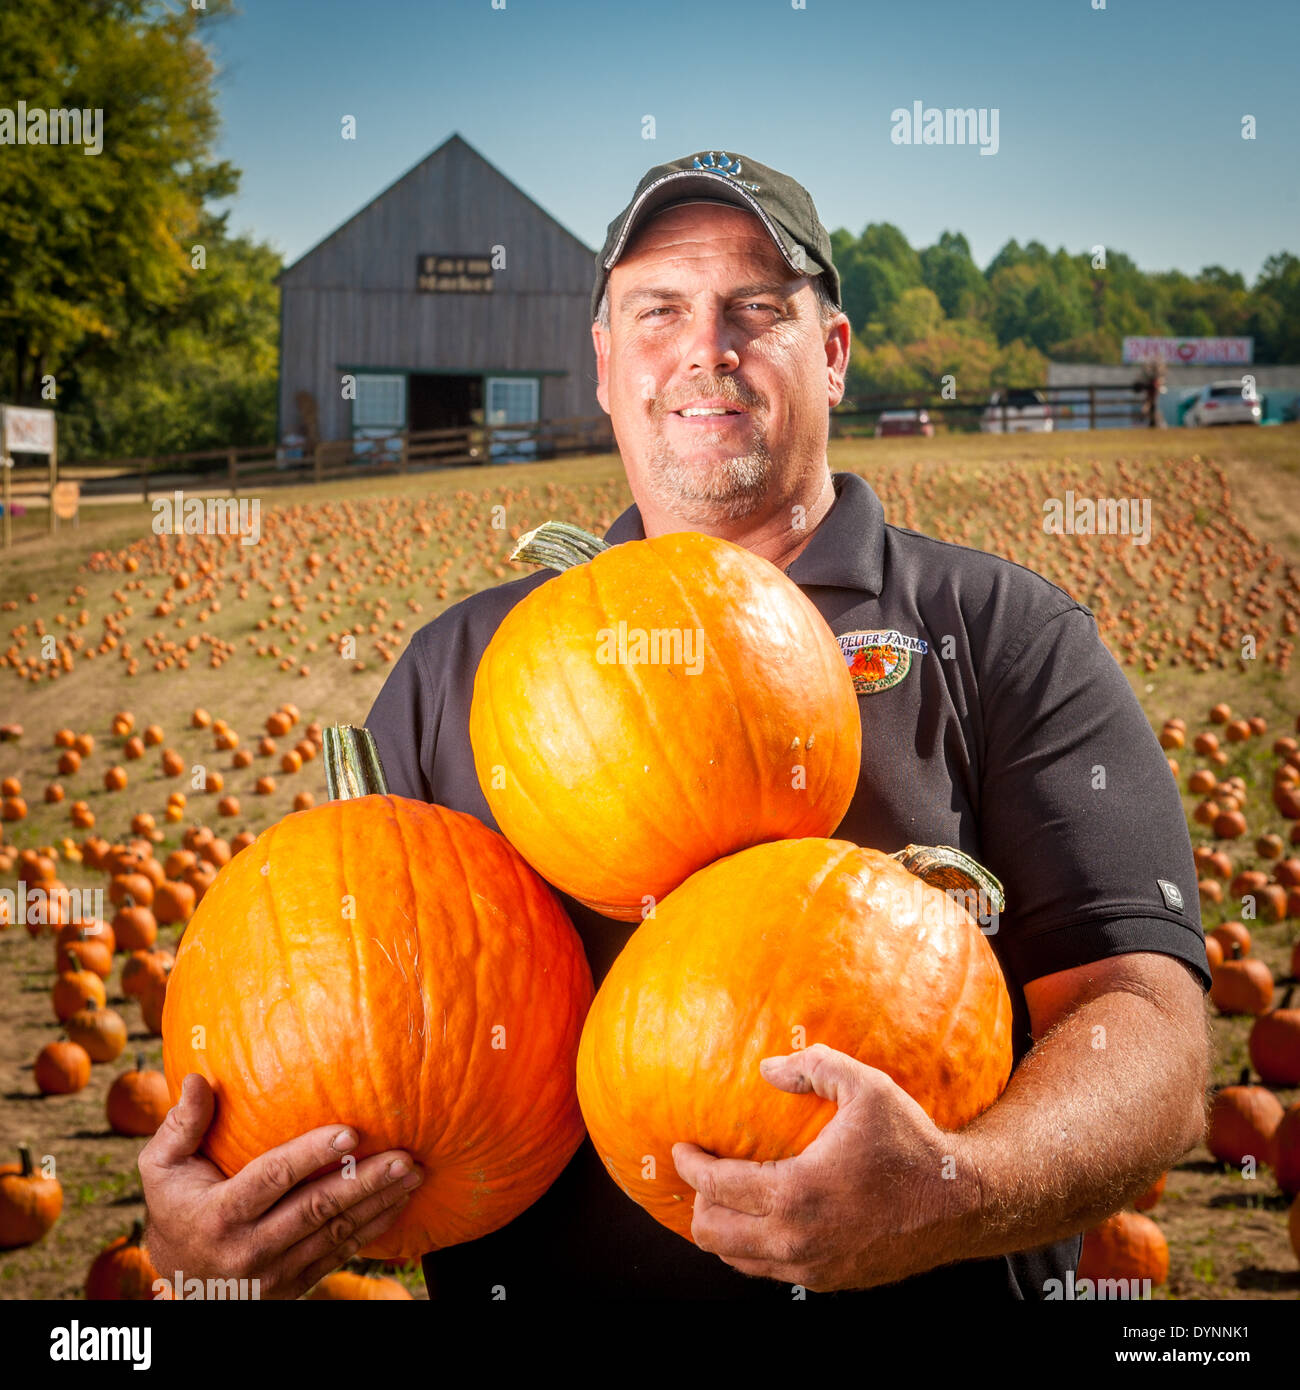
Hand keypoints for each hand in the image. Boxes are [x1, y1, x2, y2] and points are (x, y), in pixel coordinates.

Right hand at [138, 1073, 422, 1299]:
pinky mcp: (294, 1284)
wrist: (180, 1288)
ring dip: (380, 1203)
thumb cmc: (174, 1210)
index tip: (349, 1131)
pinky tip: (399, 1202)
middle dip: (365, 1181)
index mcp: (220, 1213)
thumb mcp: (160, 1170)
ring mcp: (275, 1271)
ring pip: (335, 1233)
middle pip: (316, 1209)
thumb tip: (195, 1077)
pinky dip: (373, 1229)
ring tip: (414, 1173)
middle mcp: (249, 1247)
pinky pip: (340, 1254)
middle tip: (405, 1155)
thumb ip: (180, 1126)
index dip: (311, 1155)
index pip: (272, 1178)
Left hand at [672, 1043, 979, 1292]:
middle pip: (714, 1234)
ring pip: (739, 1259)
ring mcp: (813, 1266)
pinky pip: (771, 1271)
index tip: (680, 1147)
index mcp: (797, 1193)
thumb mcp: (866, 1087)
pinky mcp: (830, 1280)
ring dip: (722, 1229)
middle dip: (697, 1201)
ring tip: (723, 1195)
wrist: (960, 1203)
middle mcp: (798, 1239)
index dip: (690, 1165)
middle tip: (702, 1171)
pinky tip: (760, 1218)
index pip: (718, 1187)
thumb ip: (813, 1066)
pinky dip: (752, 1247)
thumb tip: (766, 1069)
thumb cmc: (912, 1142)